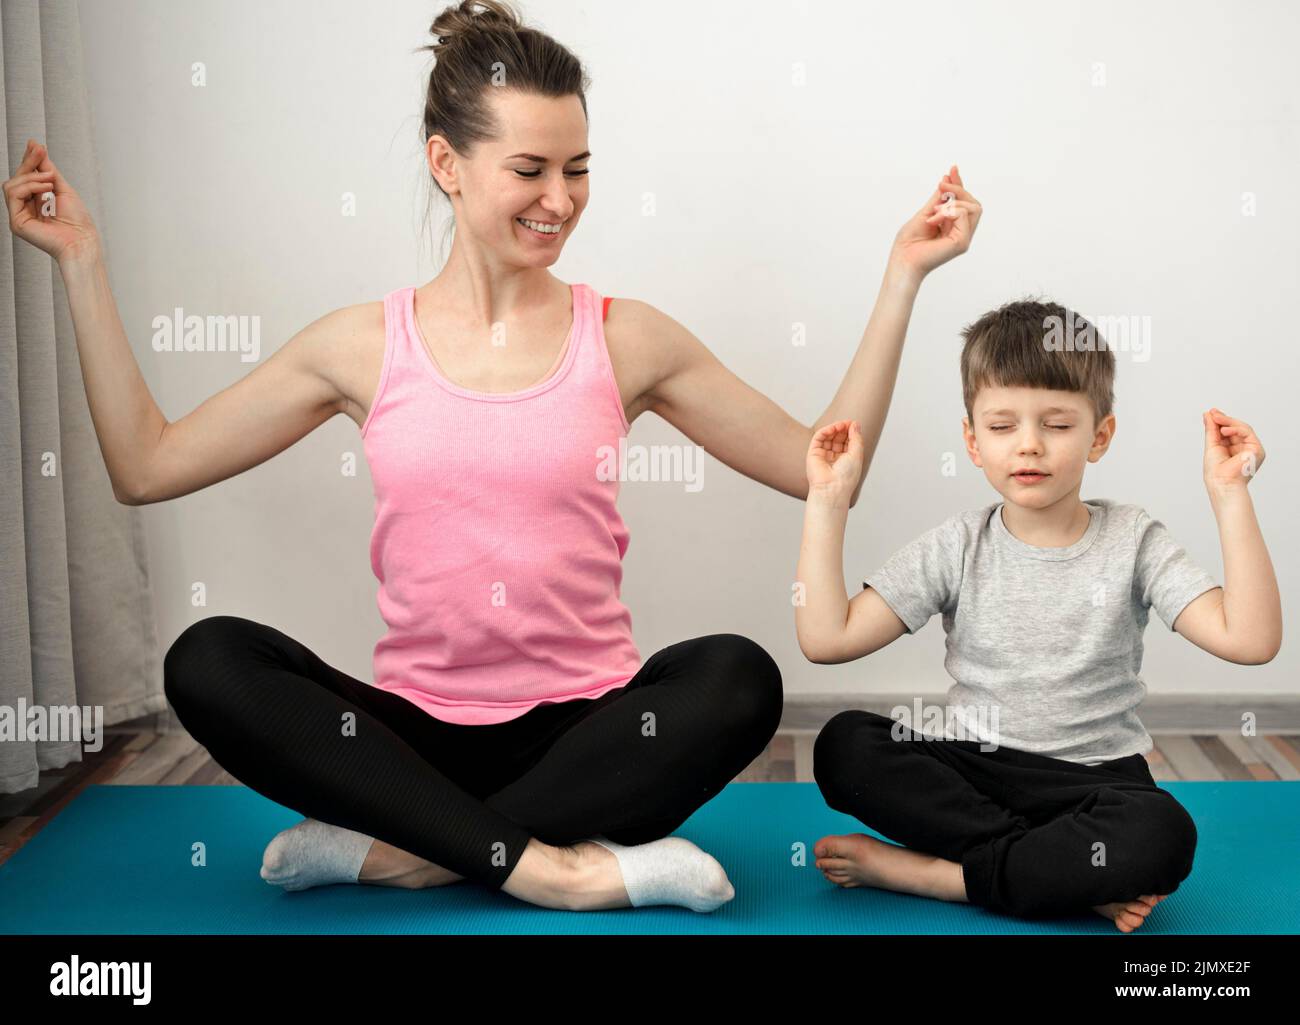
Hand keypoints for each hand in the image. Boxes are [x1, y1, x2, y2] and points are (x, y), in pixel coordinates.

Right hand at [4, 139, 99, 264]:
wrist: (83, 241)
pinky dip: (29, 187)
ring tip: (50, 181)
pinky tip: (45, 189)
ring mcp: (20, 215)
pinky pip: (14, 194)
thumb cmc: (78, 223)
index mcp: (35, 202)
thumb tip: (36, 148)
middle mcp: (25, 208)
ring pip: (12, 184)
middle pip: (17, 178)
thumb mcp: (62, 189)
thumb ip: (48, 170)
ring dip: (31, 177)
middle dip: (29, 163)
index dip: (30, 160)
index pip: (26, 177)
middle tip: (40, 152)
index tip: (37, 146)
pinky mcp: (17, 222)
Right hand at [807, 420, 863, 499]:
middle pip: (838, 438)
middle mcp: (834, 458)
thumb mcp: (857, 454)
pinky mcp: (813, 453)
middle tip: (847, 423)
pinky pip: (818, 438)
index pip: (848, 442)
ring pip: (828, 436)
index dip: (851, 432)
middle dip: (843, 429)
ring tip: (840, 425)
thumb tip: (855, 423)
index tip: (854, 424)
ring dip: (835, 428)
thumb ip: (856, 438)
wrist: (832, 488)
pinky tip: (832, 428)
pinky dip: (825, 431)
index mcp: (846, 460)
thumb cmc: (846, 477)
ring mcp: (823, 455)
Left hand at [889, 165, 981, 279]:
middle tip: (941, 187)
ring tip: (934, 211)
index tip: (952, 169)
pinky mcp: (962, 242)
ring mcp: (963, 237)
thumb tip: (947, 180)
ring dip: (954, 202)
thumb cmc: (909, 243)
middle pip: (973, 203)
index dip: (959, 184)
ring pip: (974, 207)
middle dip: (959, 189)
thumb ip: (938, 200)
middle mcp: (960, 232)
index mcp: (952, 226)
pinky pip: (965, 214)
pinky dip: (949, 211)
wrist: (902, 259)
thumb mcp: (925, 214)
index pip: (963, 202)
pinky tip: (934, 219)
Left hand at [1203, 408, 1263, 491]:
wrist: (1221, 482)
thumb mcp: (1212, 445)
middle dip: (1224, 419)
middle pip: (1236, 428)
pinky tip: (1224, 430)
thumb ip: (1212, 429)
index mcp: (1233, 449)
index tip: (1211, 412)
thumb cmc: (1216, 471)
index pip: (1229, 431)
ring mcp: (1251, 448)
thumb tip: (1208, 414)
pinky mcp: (1257, 449)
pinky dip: (1235, 429)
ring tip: (1217, 419)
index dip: (1221, 421)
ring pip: (1242, 428)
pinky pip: (1247, 432)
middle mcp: (1243, 448)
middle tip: (1213, 413)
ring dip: (1228, 422)